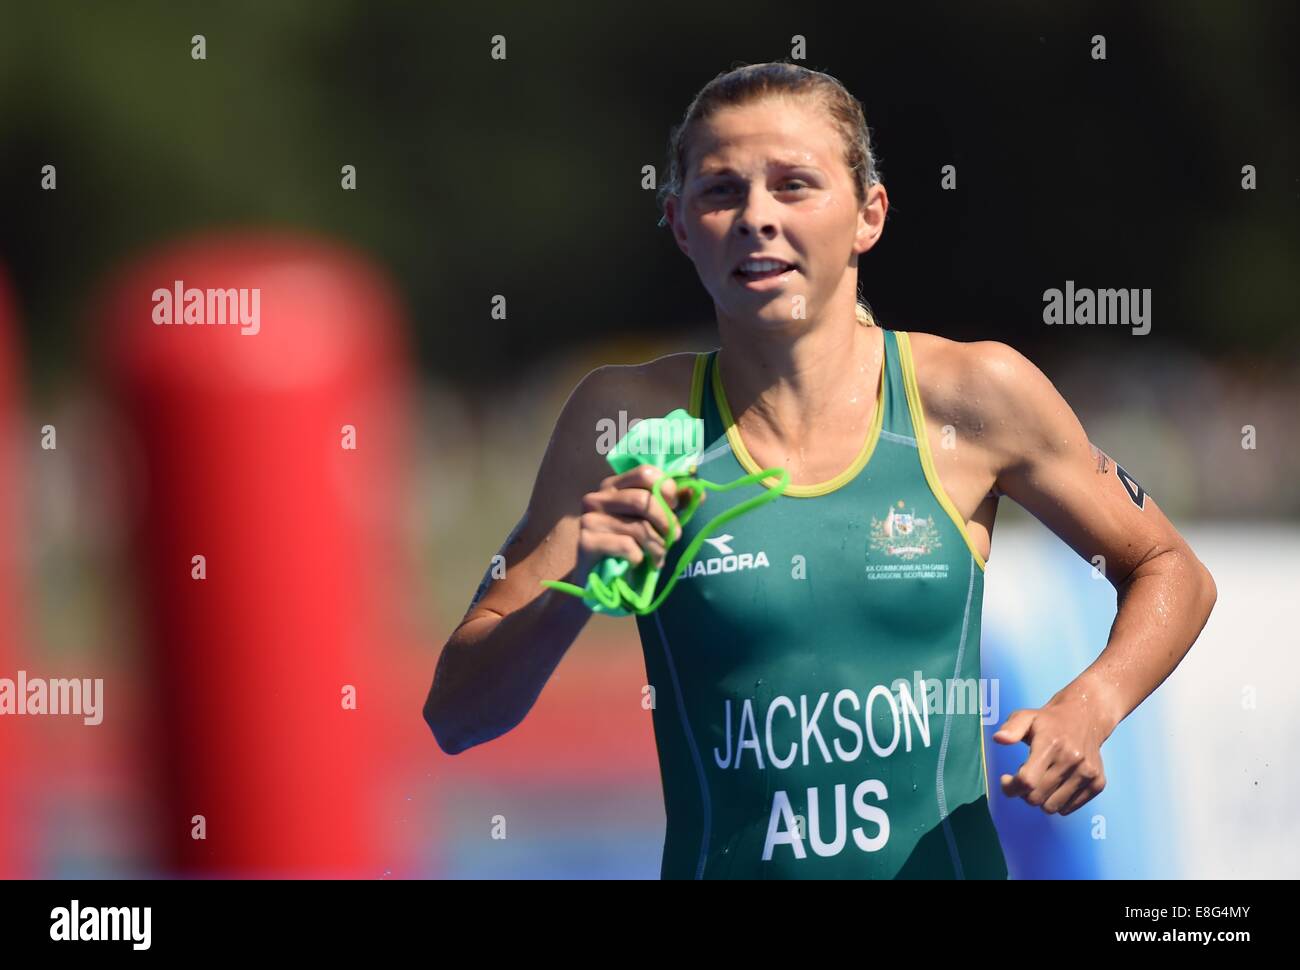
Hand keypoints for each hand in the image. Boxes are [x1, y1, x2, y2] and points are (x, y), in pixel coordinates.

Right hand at [574, 464, 703, 576]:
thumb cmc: (628, 546)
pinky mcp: (586, 542)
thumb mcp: (653, 522)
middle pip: (643, 500)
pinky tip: (638, 563)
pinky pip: (627, 547)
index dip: (667, 489)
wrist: (598, 581)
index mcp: (613, 486)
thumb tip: (698, 492)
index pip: (645, 473)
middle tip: (673, 538)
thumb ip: (672, 504)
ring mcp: (589, 519)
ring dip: (657, 546)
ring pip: (638, 527)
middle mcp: (597, 498)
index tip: (674, 508)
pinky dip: (640, 558)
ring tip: (658, 557)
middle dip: (666, 522)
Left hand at [993, 701, 1107, 815]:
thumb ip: (1011, 728)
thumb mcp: (1025, 717)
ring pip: (1052, 807)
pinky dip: (1057, 801)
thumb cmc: (1049, 720)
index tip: (1006, 779)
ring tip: (1042, 778)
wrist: (1086, 716)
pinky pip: (1068, 809)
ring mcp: (1087, 773)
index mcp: (1051, 743)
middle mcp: (1072, 759)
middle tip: (1025, 777)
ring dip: (1041, 798)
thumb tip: (999, 739)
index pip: (1027, 780)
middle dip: (1024, 792)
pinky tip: (1056, 783)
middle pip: (1036, 798)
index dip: (1010, 787)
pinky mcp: (1098, 783)